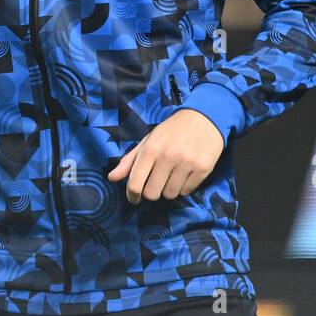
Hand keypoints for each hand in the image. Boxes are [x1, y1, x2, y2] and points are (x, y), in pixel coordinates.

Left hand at [107, 109, 224, 204]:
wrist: (204, 117)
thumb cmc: (171, 131)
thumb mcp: (148, 141)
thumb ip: (129, 161)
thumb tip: (111, 178)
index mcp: (150, 149)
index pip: (135, 183)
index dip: (132, 195)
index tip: (134, 198)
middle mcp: (168, 157)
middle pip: (152, 193)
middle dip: (151, 192)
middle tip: (156, 182)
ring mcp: (186, 163)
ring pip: (170, 194)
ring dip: (168, 189)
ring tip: (172, 175)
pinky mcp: (203, 168)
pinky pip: (187, 191)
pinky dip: (183, 187)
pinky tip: (185, 174)